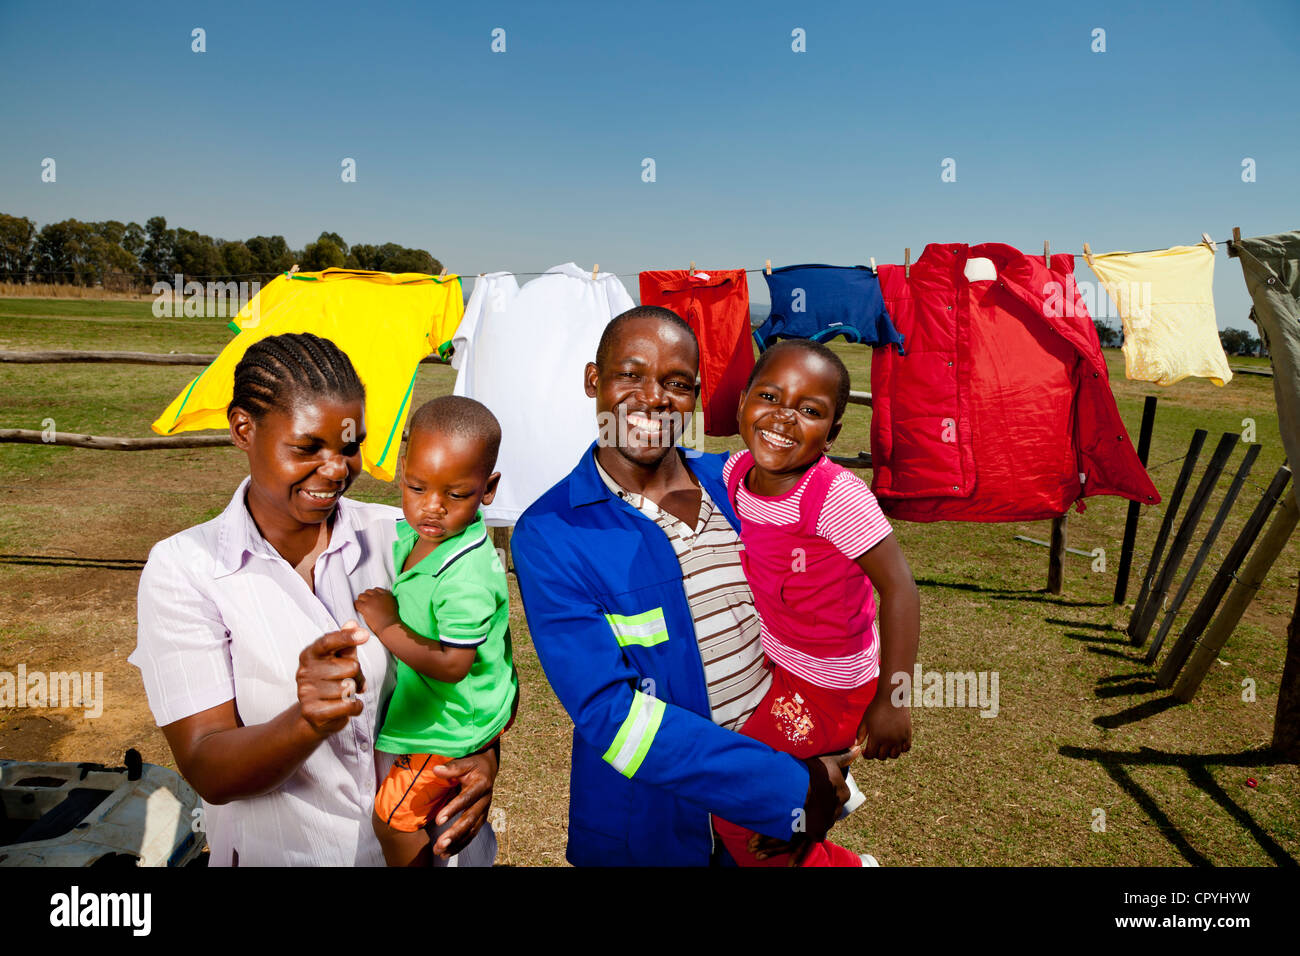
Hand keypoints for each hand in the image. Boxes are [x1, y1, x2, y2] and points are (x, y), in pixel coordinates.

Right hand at [295, 624, 367, 737]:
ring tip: (345, 695)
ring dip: (354, 693)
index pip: (328, 641)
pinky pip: (348, 706)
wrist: (315, 715)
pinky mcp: (312, 712)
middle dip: (358, 675)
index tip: (365, 635)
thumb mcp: (339, 660)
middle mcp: (304, 672)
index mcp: (310, 654)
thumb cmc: (331, 681)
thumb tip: (352, 623)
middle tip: (352, 681)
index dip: (346, 637)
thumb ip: (346, 644)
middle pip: (351, 667)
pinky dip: (355, 707)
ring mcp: (306, 692)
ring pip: (349, 688)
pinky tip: (348, 706)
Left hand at [354, 587, 398, 634]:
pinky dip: (357, 606)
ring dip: (361, 601)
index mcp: (386, 594)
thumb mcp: (393, 605)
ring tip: (363, 607)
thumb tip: (380, 599)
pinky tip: (360, 610)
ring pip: (361, 596)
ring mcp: (371, 600)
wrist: (389, 627)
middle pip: (368, 592)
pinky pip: (357, 603)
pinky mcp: (365, 607)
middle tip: (367, 604)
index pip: (376, 589)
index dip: (373, 595)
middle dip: (367, 597)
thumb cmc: (391, 619)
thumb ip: (386, 599)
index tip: (373, 600)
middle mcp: (378, 595)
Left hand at [427, 744, 498, 857]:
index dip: (453, 809)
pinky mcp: (481, 818)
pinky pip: (472, 834)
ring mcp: (484, 811)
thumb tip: (436, 769)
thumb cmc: (474, 764)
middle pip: (470, 819)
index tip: (438, 820)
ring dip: (456, 842)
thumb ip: (452, 767)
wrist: (488, 768)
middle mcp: (485, 800)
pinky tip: (446, 853)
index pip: (466, 799)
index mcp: (481, 785)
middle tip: (440, 843)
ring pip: (471, 830)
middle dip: (455, 832)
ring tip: (440, 851)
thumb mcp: (466, 762)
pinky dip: (460, 845)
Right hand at [753, 746, 858, 864]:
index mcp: (843, 793)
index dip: (827, 790)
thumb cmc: (812, 770)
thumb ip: (845, 756)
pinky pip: (815, 834)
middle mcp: (837, 808)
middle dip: (822, 805)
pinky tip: (802, 823)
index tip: (818, 786)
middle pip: (832, 808)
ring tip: (802, 809)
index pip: (839, 793)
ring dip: (816, 817)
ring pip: (824, 820)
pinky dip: (810, 830)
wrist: (794, 786)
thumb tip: (858, 748)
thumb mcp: (829, 760)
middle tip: (809, 798)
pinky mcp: (815, 831)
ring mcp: (826, 820)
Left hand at [857, 696, 911, 759]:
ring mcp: (900, 738)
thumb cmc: (876, 708)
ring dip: (888, 753)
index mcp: (877, 737)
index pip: (871, 755)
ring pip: (894, 755)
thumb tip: (856, 745)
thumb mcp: (865, 720)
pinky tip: (895, 743)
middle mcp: (889, 740)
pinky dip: (901, 749)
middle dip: (876, 754)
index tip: (865, 750)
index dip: (866, 755)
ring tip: (884, 746)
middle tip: (874, 747)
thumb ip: (860, 734)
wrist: (892, 697)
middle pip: (882, 757)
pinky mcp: (908, 734)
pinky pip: (906, 748)